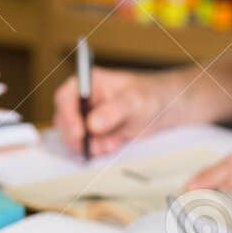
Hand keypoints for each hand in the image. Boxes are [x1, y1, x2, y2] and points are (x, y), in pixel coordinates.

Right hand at [53, 67, 183, 156]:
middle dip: (76, 136)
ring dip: (89, 145)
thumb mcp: (136, 101)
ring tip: (110, 143)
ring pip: (74, 136)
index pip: (65, 97)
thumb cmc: (152, 95)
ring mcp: (88, 118)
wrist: (167, 109)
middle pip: (64, 120)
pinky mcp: (95, 133)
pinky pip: (87, 146)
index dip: (67, 115)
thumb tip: (92, 124)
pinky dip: (98, 150)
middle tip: (90, 146)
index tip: (78, 132)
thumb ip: (114, 111)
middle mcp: (83, 100)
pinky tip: (114, 144)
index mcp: (88, 83)